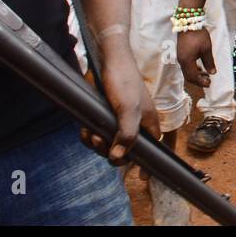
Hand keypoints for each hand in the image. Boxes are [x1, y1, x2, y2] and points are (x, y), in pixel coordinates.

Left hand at [81, 45, 159, 164]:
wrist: (108, 60)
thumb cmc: (124, 81)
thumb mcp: (128, 109)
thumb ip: (127, 135)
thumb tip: (118, 158)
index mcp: (149, 124)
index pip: (150, 150)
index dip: (144, 163)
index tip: (141, 176)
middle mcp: (135, 125)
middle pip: (124, 151)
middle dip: (111, 152)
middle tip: (101, 143)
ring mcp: (118, 121)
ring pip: (108, 144)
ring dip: (97, 144)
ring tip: (90, 135)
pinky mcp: (103, 116)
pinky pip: (96, 134)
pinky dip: (88, 136)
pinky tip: (84, 131)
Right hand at [177, 28, 214, 88]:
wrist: (188, 22)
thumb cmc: (198, 35)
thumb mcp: (206, 49)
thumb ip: (209, 62)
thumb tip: (212, 73)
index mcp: (187, 61)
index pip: (193, 77)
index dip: (201, 82)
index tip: (209, 84)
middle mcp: (181, 61)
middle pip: (188, 76)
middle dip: (198, 81)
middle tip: (208, 82)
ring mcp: (180, 57)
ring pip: (187, 71)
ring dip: (196, 75)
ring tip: (206, 76)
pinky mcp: (181, 53)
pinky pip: (186, 66)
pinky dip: (193, 69)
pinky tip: (200, 68)